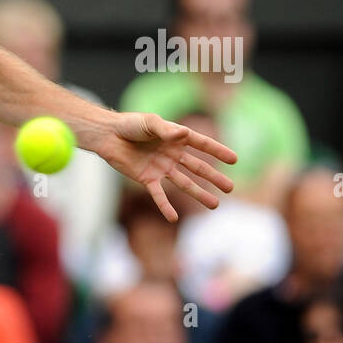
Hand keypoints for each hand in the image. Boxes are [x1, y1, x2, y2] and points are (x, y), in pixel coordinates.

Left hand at [92, 112, 236, 220]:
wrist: (107, 135)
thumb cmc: (129, 124)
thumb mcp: (150, 123)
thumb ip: (167, 130)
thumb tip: (183, 134)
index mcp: (176, 137)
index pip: (202, 145)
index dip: (218, 151)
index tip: (234, 160)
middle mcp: (172, 154)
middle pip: (198, 167)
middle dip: (214, 178)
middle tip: (231, 188)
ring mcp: (161, 168)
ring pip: (184, 183)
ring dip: (199, 194)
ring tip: (215, 205)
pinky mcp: (146, 178)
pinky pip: (158, 195)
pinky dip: (165, 207)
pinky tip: (174, 218)